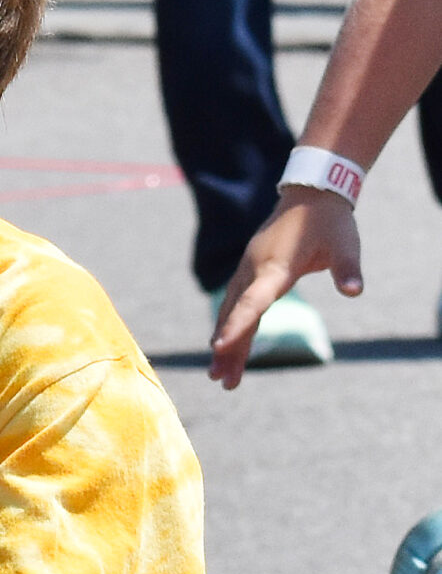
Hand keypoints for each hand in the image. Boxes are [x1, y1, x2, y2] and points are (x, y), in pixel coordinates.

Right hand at [209, 190, 360, 387]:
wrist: (311, 193)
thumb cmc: (330, 221)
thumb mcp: (345, 243)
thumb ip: (347, 268)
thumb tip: (354, 291)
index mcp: (275, 267)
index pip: (252, 302)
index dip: (237, 326)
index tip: (219, 347)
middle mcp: (254, 271)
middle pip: (235, 315)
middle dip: (227, 350)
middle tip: (220, 380)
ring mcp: (248, 271)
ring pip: (231, 312)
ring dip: (224, 343)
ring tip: (219, 376)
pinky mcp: (249, 273)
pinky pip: (235, 305)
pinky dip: (229, 327)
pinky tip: (224, 348)